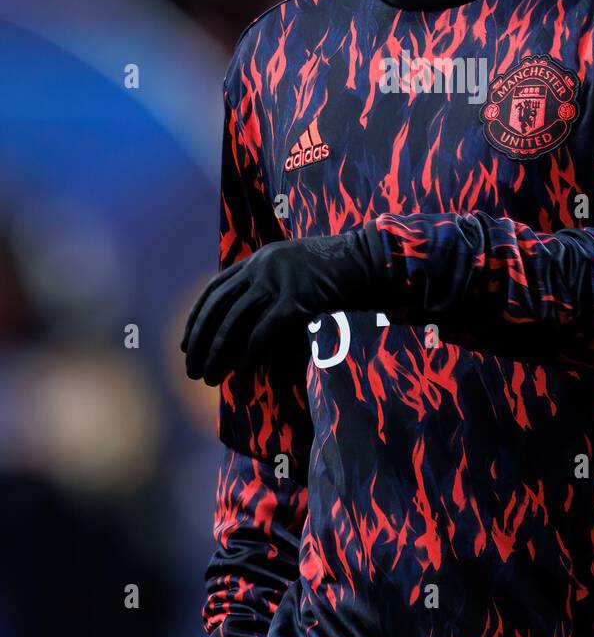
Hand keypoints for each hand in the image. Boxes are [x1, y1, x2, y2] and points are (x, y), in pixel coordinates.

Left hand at [182, 229, 384, 384]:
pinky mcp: (297, 299)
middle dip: (199, 341)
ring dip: (218, 354)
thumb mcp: (293, 271)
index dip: (196, 318)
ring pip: (235, 322)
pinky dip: (250, 353)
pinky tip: (243, 371)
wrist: (365, 260)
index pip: (214, 290)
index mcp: (258, 259)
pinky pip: (264, 331)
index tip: (185, 344)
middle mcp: (262, 267)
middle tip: (190, 369)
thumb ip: (268, 288)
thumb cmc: (332, 273)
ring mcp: (279, 281)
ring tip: (210, 377)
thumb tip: (243, 327)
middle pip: (218, 308)